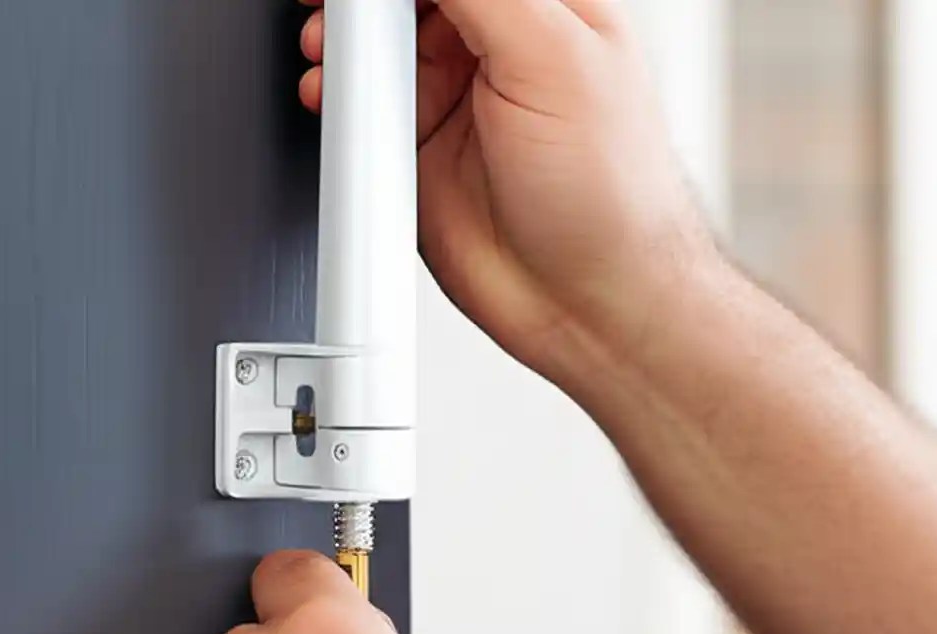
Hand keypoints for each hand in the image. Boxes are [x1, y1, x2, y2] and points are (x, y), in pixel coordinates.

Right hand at [298, 0, 718, 384]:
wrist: (585, 301)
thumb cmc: (612, 191)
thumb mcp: (554, 57)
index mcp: (550, 0)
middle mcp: (501, 39)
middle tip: (329, 5)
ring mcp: (458, 89)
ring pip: (378, 36)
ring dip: (340, 36)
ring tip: (324, 49)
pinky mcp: (421, 140)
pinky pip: (364, 98)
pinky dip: (336, 90)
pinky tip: (329, 93)